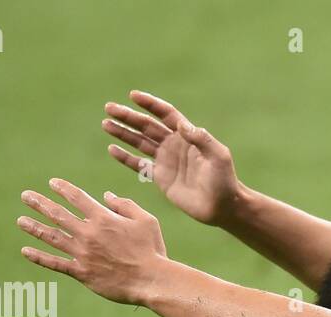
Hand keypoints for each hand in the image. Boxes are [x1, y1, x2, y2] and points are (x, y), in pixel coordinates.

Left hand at [17, 179, 166, 304]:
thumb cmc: (152, 250)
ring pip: (52, 237)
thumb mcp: (146, 221)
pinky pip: (56, 263)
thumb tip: (107, 196)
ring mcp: (82, 253)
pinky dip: (39, 257)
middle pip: (58, 214)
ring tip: (21, 221)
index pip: (77, 198)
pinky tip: (25, 251)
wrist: (151, 280)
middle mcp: (88, 233)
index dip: (63, 189)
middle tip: (26, 196)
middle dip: (40, 203)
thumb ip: (126, 205)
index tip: (52, 183)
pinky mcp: (81, 272)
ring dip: (35, 227)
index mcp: (103, 218)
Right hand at [102, 91, 240, 226]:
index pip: (165, 114)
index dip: (150, 104)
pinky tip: (112, 150)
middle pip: (147, 126)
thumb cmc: (224, 179)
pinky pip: (139, 165)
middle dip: (128, 117)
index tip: (133, 95)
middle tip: (109, 108)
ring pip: (139, 142)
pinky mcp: (161, 178)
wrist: (222, 206)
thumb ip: (201, 139)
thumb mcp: (218, 156)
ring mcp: (166, 161)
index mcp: (187, 136)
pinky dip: (125, 158)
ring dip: (123, 133)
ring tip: (106, 124)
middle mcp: (174, 145)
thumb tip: (182, 125)